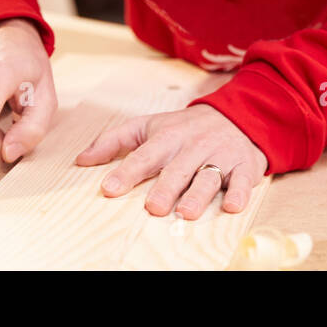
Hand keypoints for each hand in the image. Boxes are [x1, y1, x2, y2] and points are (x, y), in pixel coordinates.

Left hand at [76, 104, 266, 218]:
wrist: (239, 115)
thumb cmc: (186, 127)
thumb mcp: (149, 125)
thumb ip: (114, 140)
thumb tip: (81, 160)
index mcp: (168, 137)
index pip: (145, 155)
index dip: (127, 171)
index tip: (109, 188)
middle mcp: (194, 146)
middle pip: (178, 169)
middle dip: (166, 187)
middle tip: (152, 207)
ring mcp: (220, 155)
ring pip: (208, 176)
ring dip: (198, 194)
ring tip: (186, 212)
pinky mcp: (245, 165)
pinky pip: (244, 180)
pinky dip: (239, 192)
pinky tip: (232, 206)